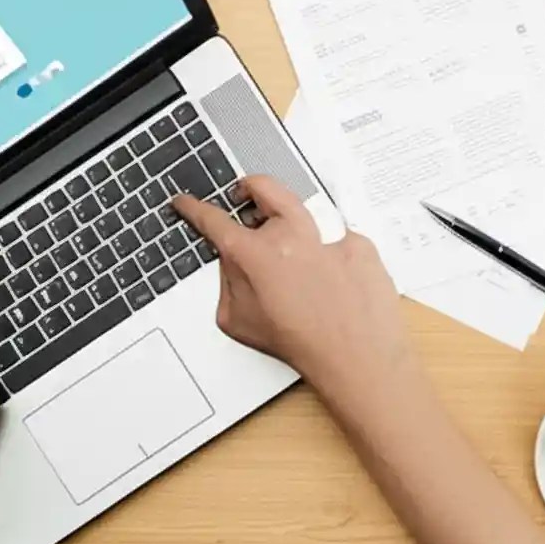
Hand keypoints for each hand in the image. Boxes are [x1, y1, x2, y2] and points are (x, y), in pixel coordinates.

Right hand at [173, 176, 413, 399]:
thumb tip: (231, 264)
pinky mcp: (358, 241)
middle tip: (243, 195)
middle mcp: (290, 235)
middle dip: (247, 187)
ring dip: (287, 216)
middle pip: (262, 188)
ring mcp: (327, 233)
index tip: (187, 203)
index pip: (213, 220)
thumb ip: (229, 283)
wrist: (355, 356)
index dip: (194, 208)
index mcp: (254, 254)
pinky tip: (328, 273)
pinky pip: (334, 235)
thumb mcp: (240, 322)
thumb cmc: (302, 344)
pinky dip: (327, 248)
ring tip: (287, 240)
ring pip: (301, 206)